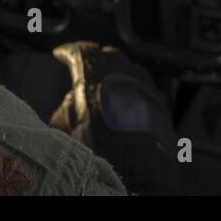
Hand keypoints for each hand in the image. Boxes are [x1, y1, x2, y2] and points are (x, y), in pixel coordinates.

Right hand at [48, 41, 181, 194]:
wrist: (136, 169)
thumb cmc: (97, 146)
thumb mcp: (64, 125)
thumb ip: (67, 104)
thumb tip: (72, 99)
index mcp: (94, 71)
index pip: (78, 51)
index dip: (67, 52)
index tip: (61, 54)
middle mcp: (121, 70)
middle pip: (106, 55)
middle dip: (94, 59)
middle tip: (84, 69)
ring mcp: (144, 83)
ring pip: (128, 69)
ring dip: (116, 75)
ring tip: (105, 87)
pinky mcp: (159, 101)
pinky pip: (143, 87)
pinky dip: (132, 91)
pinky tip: (125, 105)